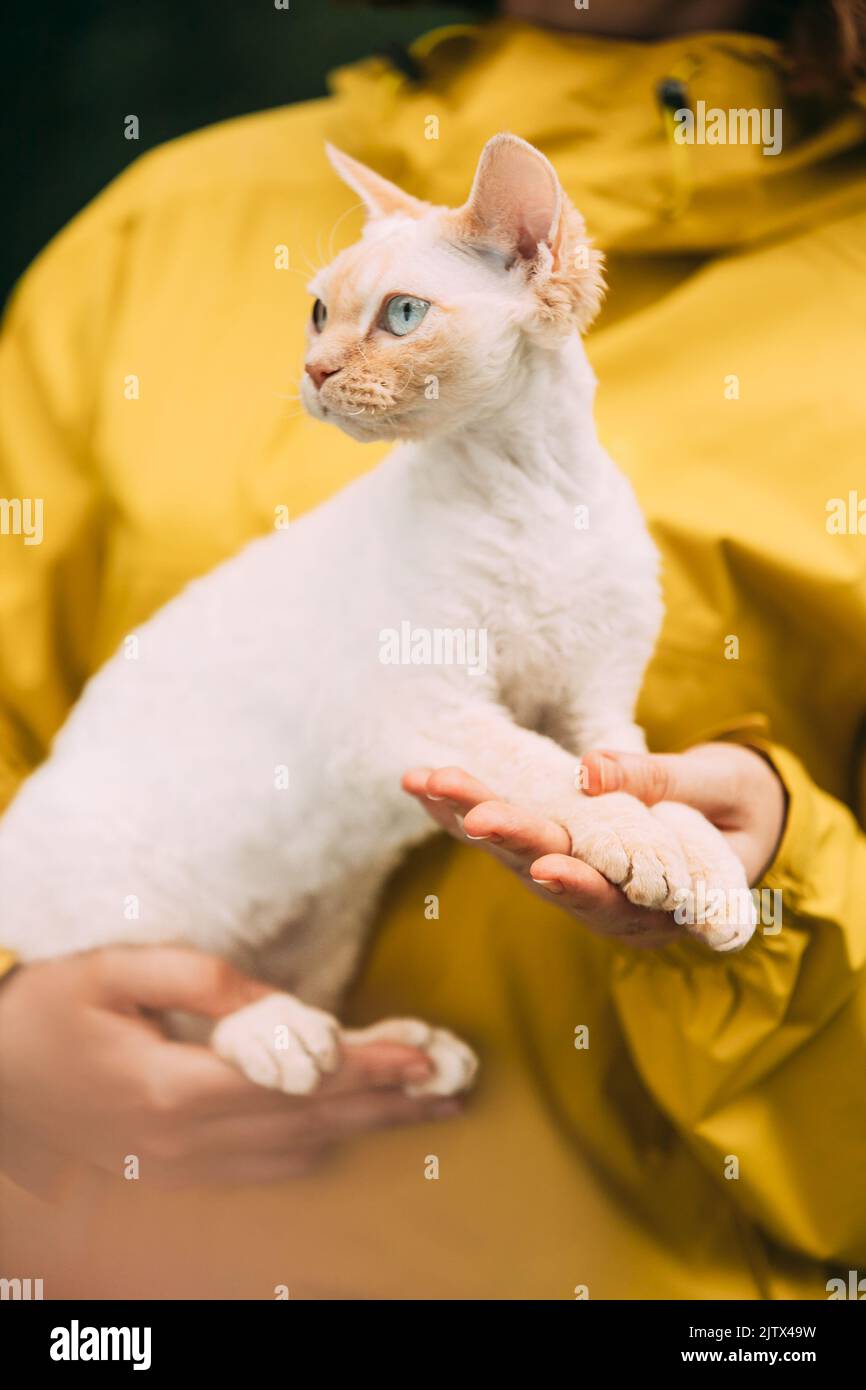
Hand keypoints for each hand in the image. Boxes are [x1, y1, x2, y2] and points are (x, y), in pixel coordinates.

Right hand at [0, 946, 457, 1194]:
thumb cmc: (44, 1014)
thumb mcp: (114, 972)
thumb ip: (203, 980)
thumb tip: (283, 1006)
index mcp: (175, 1087)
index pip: (297, 1079)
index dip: (367, 1066)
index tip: (424, 1052)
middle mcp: (187, 1140)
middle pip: (311, 1123)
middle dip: (388, 1102)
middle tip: (455, 1084)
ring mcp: (180, 1166)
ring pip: (294, 1152)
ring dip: (365, 1128)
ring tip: (425, 1107)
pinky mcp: (172, 1171)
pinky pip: (261, 1170)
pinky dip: (317, 1151)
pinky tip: (348, 1134)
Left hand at [403, 742, 785, 948]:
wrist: (732, 819)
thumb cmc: (734, 807)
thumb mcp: (717, 789)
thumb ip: (659, 784)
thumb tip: (589, 768)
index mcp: (658, 904)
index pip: (610, 900)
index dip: (578, 885)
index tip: (548, 866)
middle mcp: (605, 901)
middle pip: (547, 873)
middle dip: (505, 836)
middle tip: (468, 807)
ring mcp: (573, 877)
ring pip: (513, 854)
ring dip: (467, 816)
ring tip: (426, 781)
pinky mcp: (552, 849)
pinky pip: (504, 834)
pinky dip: (463, 808)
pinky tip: (424, 784)